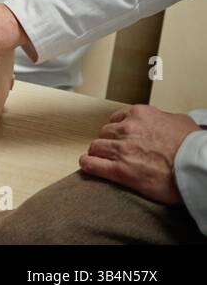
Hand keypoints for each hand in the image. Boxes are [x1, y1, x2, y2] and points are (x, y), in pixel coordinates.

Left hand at [80, 105, 200, 203]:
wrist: (197, 167)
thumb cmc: (194, 147)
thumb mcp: (179, 121)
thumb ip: (162, 118)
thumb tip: (162, 121)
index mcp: (140, 114)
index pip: (117, 118)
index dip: (117, 130)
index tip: (118, 137)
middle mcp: (127, 128)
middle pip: (105, 133)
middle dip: (108, 142)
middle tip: (113, 151)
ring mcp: (122, 149)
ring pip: (96, 147)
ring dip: (97, 153)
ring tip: (99, 159)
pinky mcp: (121, 170)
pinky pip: (93, 164)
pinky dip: (88, 165)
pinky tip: (88, 166)